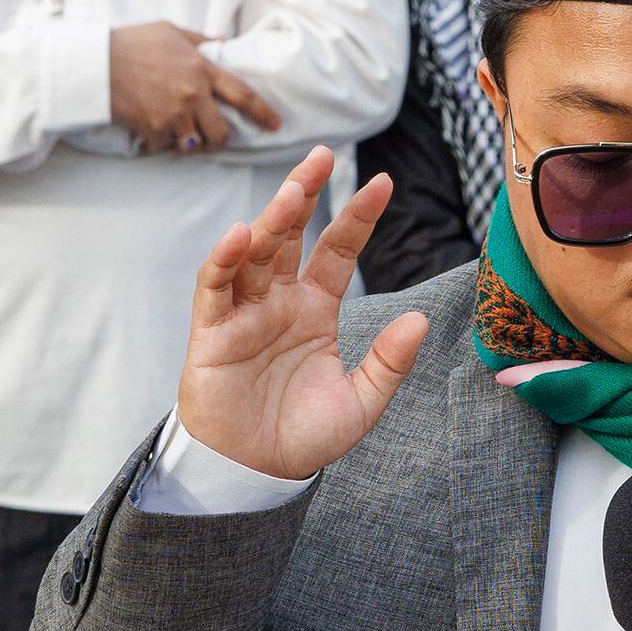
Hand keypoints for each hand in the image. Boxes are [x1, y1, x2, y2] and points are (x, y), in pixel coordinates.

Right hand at [112, 22, 279, 153]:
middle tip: (211, 136)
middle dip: (220, 138)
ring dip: (190, 142)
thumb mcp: (170, 30)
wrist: (96, 62)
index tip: (275, 124)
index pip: (243, 94)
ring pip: (196, 144)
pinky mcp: (154, 129)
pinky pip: (166, 146)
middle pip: (222, 132)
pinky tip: (150, 130)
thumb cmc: (131, 42)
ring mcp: (174, 114)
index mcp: (202, 68)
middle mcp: (193, 94)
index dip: (263, 112)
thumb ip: (199, 40)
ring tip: (180, 133)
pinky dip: (160, 143)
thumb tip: (223, 41)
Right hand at [174, 146, 430, 481]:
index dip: (357, 218)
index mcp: (314, 310)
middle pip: (290, 236)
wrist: (255, 474)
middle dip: (303, 194)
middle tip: (322, 155)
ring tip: (294, 189)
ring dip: (271, 219)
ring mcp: (243, 313)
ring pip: (255, 252)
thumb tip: (420, 319)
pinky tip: (242, 235)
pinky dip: (224, 260)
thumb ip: (389, 361)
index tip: (384, 183)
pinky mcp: (211, 332)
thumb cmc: (303, 437)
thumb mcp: (361, 401)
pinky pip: (215, 288)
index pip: (336, 250)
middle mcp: (278, 302)